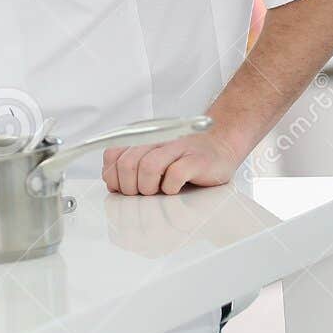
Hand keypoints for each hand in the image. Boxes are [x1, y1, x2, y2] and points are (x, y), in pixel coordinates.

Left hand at [101, 131, 242, 195]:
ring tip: (156, 191)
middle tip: (139, 193)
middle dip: (128, 185)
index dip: (112, 176)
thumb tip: (112, 185)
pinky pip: (174, 175)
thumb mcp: (152, 158)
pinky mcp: (196, 160)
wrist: (220, 147)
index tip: (120, 188)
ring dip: (147, 187)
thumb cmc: (183, 158)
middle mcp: (157, 140)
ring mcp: (177, 148)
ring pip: (147, 167)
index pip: (112, 155)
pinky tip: (174, 189)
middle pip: (127, 163)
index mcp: (142, 138)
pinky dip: (170, 187)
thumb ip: (130, 166)